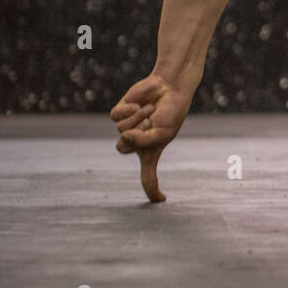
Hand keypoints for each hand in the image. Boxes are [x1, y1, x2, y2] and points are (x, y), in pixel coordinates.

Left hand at [109, 73, 193, 202]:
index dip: (152, 190)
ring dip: (138, 118)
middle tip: (148, 123)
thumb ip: (143, 142)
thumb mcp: (162, 132)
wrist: (170, 86)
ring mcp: (128, 126)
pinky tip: (138, 104)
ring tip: (150, 109)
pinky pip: (115, 118)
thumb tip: (123, 139)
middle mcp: (137, 141)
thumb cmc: (171, 111)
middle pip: (123, 148)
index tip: (160, 200)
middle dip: (134, 136)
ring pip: (121, 130)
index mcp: (151, 150)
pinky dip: (128, 111)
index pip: (149, 176)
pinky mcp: (121, 111)